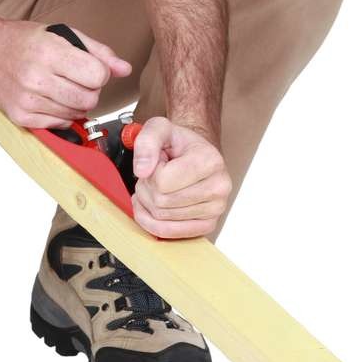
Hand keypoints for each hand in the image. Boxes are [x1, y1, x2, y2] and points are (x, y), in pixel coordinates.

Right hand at [0, 16, 132, 128]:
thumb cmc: (24, 40)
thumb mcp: (63, 34)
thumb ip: (98, 52)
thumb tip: (124, 69)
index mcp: (49, 51)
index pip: (97, 75)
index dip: (100, 73)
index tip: (90, 68)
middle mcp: (36, 77)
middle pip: (89, 99)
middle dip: (91, 91)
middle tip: (77, 80)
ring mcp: (26, 99)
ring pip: (75, 115)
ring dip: (76, 104)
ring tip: (62, 87)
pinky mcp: (20, 116)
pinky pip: (58, 125)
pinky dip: (60, 115)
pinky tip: (50, 98)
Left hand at [130, 116, 231, 238]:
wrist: (196, 153)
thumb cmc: (179, 143)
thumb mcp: (160, 128)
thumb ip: (147, 142)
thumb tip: (141, 170)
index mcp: (211, 161)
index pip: (163, 181)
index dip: (151, 172)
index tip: (159, 162)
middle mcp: (219, 187)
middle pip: (161, 202)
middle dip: (147, 188)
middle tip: (154, 175)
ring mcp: (216, 209)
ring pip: (161, 218)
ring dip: (149, 203)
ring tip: (158, 187)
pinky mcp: (207, 226)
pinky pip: (168, 233)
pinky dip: (151, 222)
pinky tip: (152, 206)